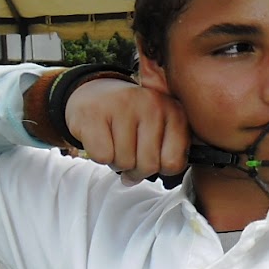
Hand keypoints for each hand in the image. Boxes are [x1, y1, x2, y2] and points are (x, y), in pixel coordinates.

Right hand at [64, 78, 190, 179]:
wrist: (94, 94)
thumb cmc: (128, 119)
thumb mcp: (158, 131)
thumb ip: (167, 153)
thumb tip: (159, 174)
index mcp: (174, 112)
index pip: (174, 163)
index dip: (159, 170)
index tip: (150, 159)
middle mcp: (152, 105)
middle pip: (149, 166)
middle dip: (135, 170)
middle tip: (128, 156)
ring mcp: (124, 106)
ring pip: (125, 163)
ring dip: (116, 162)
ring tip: (113, 144)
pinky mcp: (95, 112)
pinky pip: (102, 156)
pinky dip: (98, 155)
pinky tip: (100, 139)